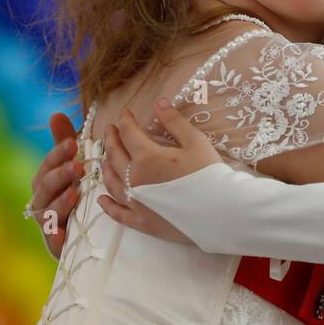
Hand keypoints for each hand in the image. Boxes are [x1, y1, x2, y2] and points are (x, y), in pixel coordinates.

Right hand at [28, 112, 84, 260]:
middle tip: (77, 166)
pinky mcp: (55, 243)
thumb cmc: (72, 192)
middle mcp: (43, 199)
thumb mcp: (70, 165)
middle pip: (47, 185)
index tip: (73, 142)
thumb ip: (63, 142)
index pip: (49, 162)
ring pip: (49, 211)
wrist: (78, 233)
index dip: (59, 152)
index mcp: (46, 178)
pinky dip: (55, 237)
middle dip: (60, 175)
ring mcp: (48, 222)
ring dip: (60, 202)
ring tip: (74, 194)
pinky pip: (53, 241)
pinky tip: (62, 233)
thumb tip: (56, 113)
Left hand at [95, 98, 218, 245]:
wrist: (222, 211)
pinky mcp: (142, 223)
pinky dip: (107, 206)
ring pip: (112, 182)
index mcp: (147, 157)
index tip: (125, 114)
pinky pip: (118, 213)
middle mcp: (135, 179)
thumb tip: (158, 102)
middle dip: (111, 139)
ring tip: (106, 158)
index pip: (129, 133)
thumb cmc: (211, 174)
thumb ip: (174, 121)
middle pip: (115, 156)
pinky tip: (101, 199)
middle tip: (110, 130)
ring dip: (106, 167)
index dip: (125, 121)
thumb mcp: (195, 141)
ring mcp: (136, 203)